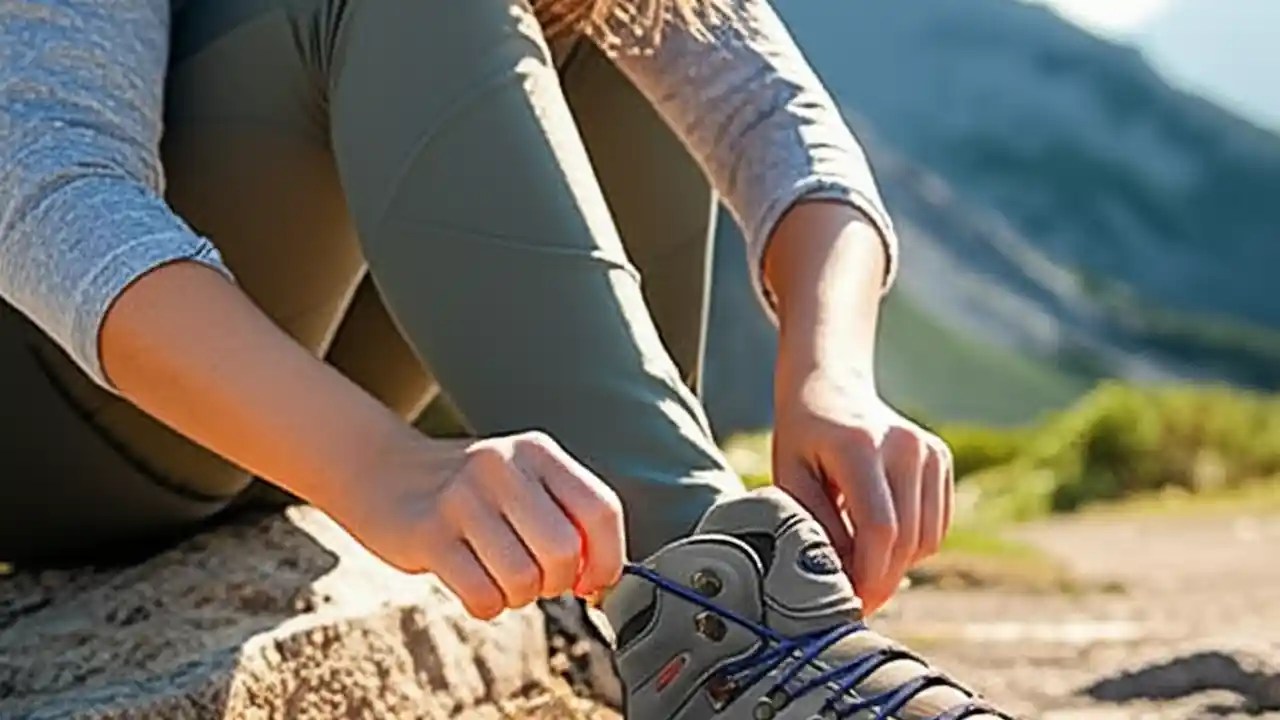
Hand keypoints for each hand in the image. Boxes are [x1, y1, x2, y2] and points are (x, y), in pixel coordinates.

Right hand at [330, 428, 625, 619]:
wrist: (382, 471)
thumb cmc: (470, 491)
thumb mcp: (523, 481)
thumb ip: (568, 519)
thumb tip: (602, 582)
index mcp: (538, 452)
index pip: (601, 510)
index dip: (609, 559)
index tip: (593, 582)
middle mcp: (503, 466)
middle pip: (565, 552)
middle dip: (559, 583)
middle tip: (537, 578)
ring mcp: (462, 498)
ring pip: (523, 580)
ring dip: (518, 595)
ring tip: (500, 576)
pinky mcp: (428, 533)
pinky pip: (481, 595)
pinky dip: (486, 604)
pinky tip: (473, 583)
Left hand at [773, 366, 952, 614]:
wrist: (831, 386)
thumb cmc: (802, 437)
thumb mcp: (789, 477)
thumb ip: (811, 526)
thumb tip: (837, 576)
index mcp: (860, 446)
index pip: (880, 528)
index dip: (868, 575)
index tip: (848, 603)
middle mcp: (905, 445)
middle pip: (907, 540)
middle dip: (881, 581)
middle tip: (852, 601)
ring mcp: (930, 450)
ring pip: (927, 540)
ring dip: (897, 566)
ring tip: (859, 562)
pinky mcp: (941, 459)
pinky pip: (936, 527)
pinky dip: (911, 546)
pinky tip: (878, 537)